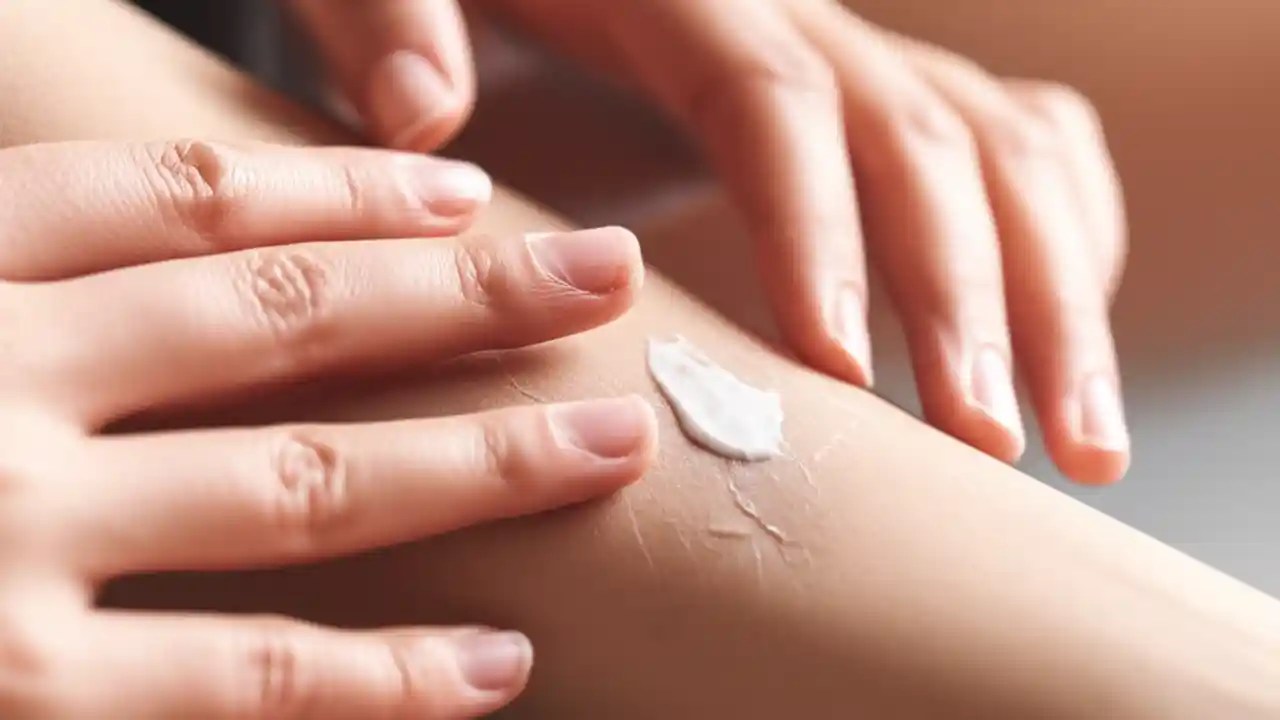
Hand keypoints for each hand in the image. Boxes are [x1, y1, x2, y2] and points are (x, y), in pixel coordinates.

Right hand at [0, 139, 654, 717]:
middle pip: (276, 316)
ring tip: (618, 443)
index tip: (464, 196)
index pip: (179, 200)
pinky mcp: (27, 698)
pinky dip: (390, 674)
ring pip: (303, 485)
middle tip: (609, 276)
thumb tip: (180, 276)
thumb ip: (39, 288)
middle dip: (468, 298)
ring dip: (487, 466)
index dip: (339, 190)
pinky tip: (501, 660)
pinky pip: (251, 677)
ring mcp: (9, 536)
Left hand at [290, 0, 1128, 484]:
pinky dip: (1067, 228)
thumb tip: (424, 117)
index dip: (817, 231)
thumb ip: (387, 12)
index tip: (843, 375)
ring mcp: (858, 55)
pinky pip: (1021, 137)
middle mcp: (794, 17)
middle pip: (920, 139)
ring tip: (1082, 445)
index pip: (769, 102)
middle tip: (992, 449)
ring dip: (1054, 293)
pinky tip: (1068, 329)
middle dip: (970, 298)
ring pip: (1000, 150)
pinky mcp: (886, 94)